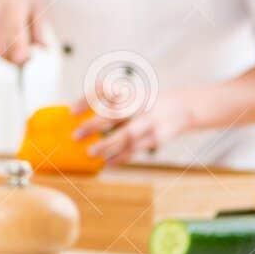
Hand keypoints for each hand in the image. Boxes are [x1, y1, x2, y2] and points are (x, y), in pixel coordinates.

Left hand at [73, 89, 196, 163]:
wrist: (183, 108)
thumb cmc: (146, 105)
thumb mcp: (131, 98)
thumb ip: (111, 106)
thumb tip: (80, 122)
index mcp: (129, 93)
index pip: (104, 91)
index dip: (87, 100)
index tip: (71, 110)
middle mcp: (139, 105)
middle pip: (115, 114)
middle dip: (94, 125)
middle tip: (76, 135)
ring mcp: (150, 121)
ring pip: (127, 135)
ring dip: (107, 145)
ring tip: (91, 152)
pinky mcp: (157, 137)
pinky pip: (136, 149)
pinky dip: (121, 157)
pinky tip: (107, 162)